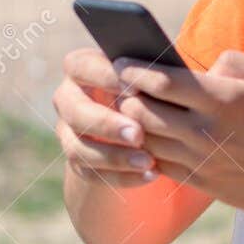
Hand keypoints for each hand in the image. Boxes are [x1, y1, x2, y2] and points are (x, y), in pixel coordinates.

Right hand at [53, 47, 157, 187]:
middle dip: (107, 125)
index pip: (82, 66)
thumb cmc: (151, 83)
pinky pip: (92, 174)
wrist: (141, 117)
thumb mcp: (152, 71)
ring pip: (78, 148)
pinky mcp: (78, 160)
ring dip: (114, 157)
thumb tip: (175, 71)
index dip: (106, 77)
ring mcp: (68, 132)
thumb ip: (154, 67)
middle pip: (75, 111)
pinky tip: (149, 175)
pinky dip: (122, 177)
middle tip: (138, 135)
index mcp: (82, 67)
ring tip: (148, 161)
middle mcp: (68, 98)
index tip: (136, 90)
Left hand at [109, 49, 243, 214]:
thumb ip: (235, 61)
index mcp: (223, 99)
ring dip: (130, 124)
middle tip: (117, 87)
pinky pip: (159, 165)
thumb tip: (203, 65)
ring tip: (124, 111)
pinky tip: (144, 139)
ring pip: (146, 140)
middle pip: (142, 111)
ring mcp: (201, 160)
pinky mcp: (201, 182)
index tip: (120, 62)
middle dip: (124, 96)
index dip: (134, 69)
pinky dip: (145, 151)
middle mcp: (206, 131)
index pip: (161, 81)